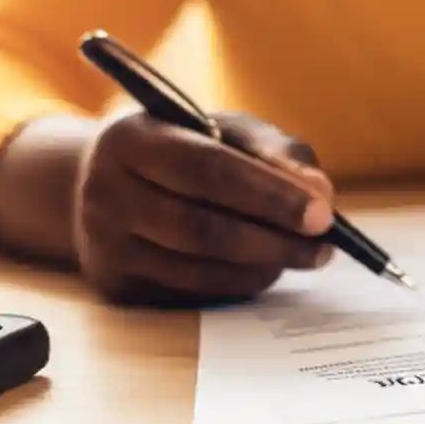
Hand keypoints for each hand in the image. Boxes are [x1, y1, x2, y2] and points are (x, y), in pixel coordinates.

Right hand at [73, 111, 334, 304]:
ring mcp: (106, 245)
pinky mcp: (116, 285)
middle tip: (324, 246)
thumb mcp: (224, 130)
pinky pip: (191, 293)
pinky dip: (239, 284)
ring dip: (262, 267)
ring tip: (305, 256)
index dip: (269, 194)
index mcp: (130, 139)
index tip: (322, 214)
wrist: (99, 185)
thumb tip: (320, 193)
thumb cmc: (182, 149)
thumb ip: (276, 152)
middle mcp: (105, 192)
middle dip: (274, 240)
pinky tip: (265, 268)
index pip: (206, 169)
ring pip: (199, 269)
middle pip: (201, 227)